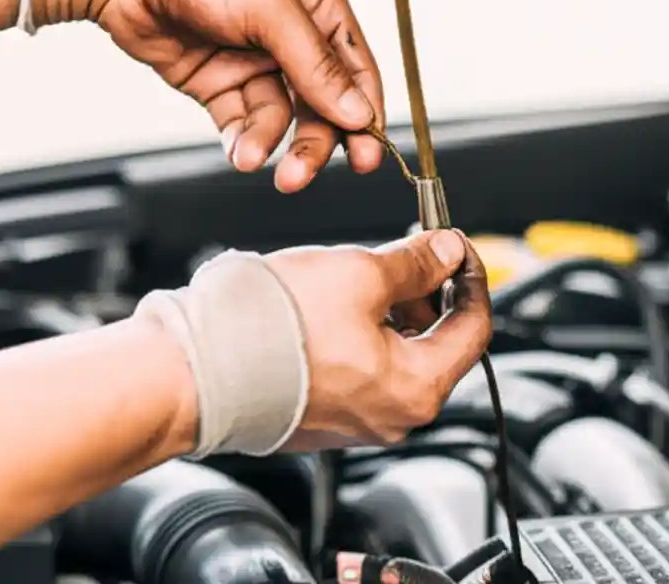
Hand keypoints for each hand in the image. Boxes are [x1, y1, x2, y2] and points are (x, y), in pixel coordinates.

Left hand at [92, 0, 384, 192]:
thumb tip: (357, 114)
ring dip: (269, 143)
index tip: (365, 157)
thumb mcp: (273, 10)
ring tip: (251, 158)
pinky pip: (241, 122)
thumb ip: (317, 66)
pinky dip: (241, 140)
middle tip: (300, 174)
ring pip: (280, 118)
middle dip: (313, 142)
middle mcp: (293, 38)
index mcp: (319, 8)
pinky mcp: (220, 84)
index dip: (364, 116)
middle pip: (320, 105)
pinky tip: (237, 151)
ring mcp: (255, 63)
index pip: (356, 72)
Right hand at [267, 229, 491, 449]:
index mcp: (417, 390)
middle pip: (435, 345)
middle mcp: (393, 418)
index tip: (456, 247)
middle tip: (411, 250)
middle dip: (427, 292)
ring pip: (396, 355)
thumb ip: (415, 263)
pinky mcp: (321, 415)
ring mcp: (355, 422)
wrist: (195, 371)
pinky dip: (361, 332)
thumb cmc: (273, 329)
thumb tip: (446, 251)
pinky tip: (336, 302)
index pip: (473, 330)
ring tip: (363, 272)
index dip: (470, 278)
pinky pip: (360, 370)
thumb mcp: (359, 274)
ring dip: (391, 310)